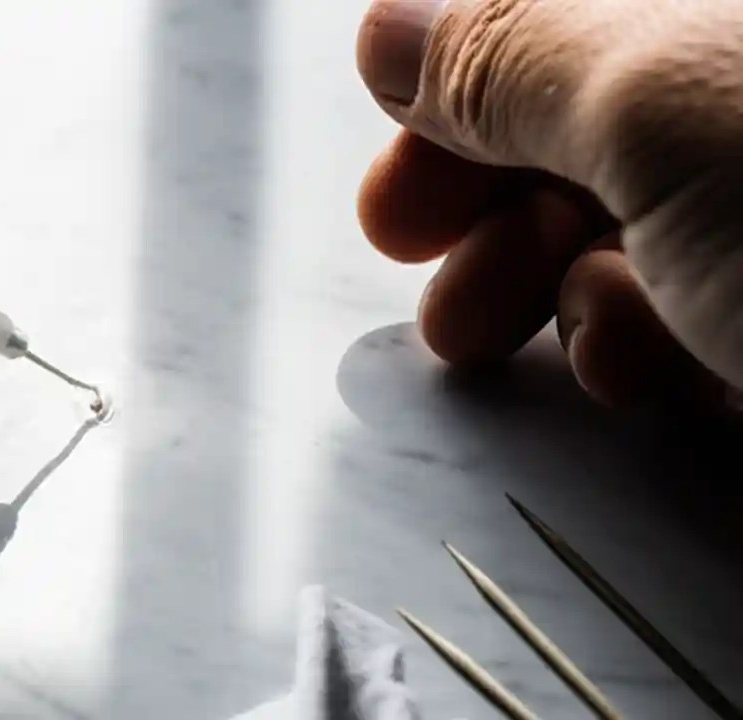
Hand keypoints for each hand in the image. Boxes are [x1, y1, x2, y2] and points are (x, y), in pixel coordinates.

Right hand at [356, 0, 742, 413]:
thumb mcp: (659, 109)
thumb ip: (511, 56)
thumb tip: (392, 26)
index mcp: (724, 11)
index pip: (559, 11)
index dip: (464, 51)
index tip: (396, 101)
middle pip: (582, 112)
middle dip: (474, 178)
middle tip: (406, 228)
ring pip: (619, 216)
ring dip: (524, 275)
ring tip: (478, 323)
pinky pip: (678, 305)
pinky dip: (621, 338)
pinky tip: (615, 364)